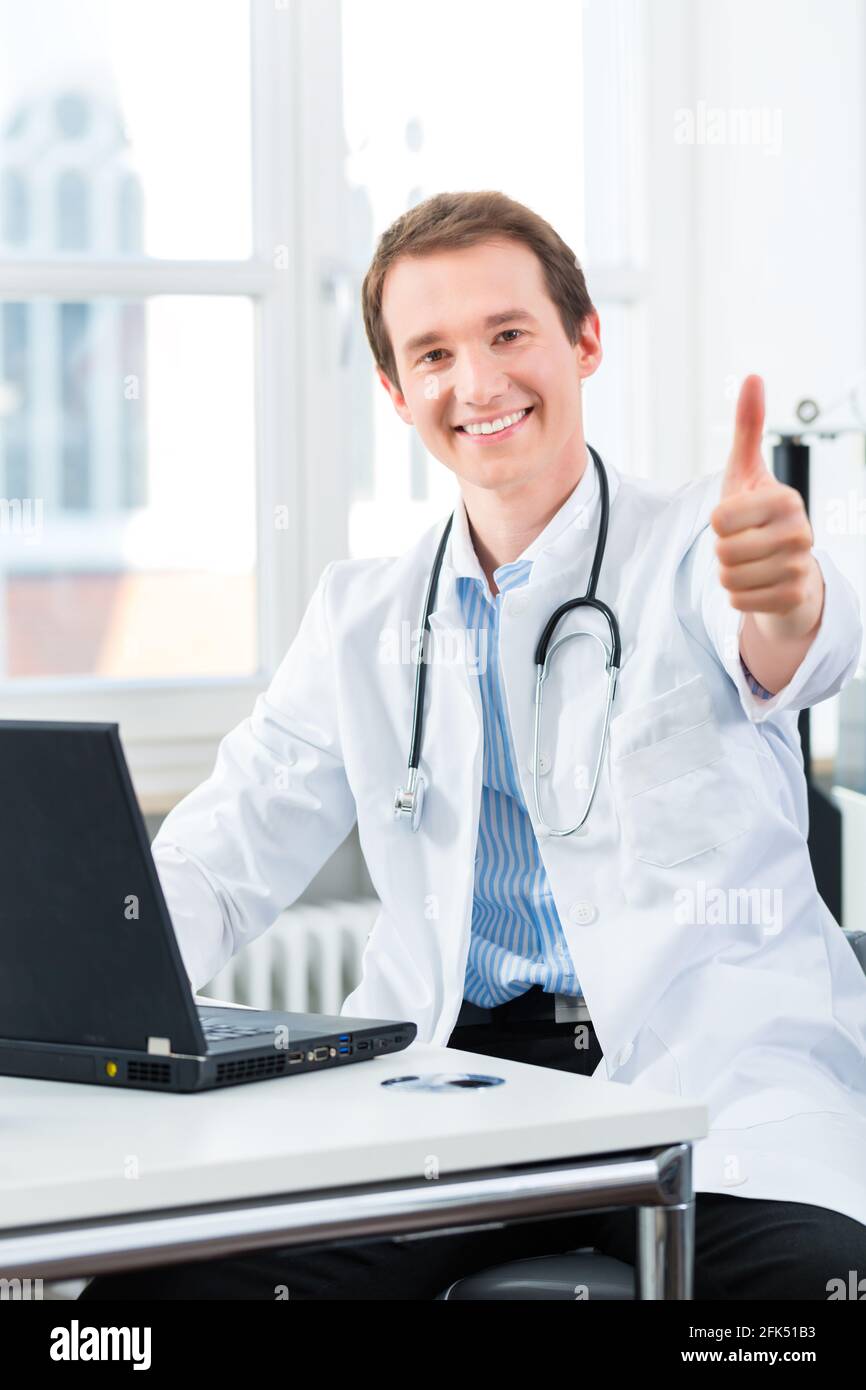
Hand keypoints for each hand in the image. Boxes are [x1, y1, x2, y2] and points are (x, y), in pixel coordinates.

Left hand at [710, 375, 822, 638]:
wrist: (787, 566)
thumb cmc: (759, 514)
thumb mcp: (747, 471)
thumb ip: (748, 427)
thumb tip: (753, 377)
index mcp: (786, 499)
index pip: (719, 519)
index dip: (717, 522)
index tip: (736, 518)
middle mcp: (800, 533)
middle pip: (722, 551)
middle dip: (722, 550)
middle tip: (742, 543)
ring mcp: (799, 568)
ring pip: (727, 578)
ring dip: (728, 574)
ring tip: (748, 563)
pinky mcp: (793, 598)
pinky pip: (737, 602)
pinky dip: (738, 596)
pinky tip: (756, 584)